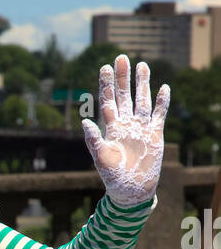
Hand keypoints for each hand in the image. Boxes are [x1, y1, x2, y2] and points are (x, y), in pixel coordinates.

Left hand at [82, 55, 169, 206]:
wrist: (131, 191)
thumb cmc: (113, 177)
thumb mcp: (101, 158)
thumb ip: (93, 140)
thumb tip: (84, 121)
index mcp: (111, 127)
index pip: (108, 100)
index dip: (106, 84)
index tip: (105, 66)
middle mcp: (125, 124)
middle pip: (124, 95)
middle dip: (123, 78)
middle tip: (121, 57)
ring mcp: (140, 128)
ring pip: (141, 100)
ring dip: (142, 84)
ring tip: (142, 65)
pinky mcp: (155, 134)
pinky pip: (159, 114)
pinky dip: (161, 102)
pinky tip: (163, 88)